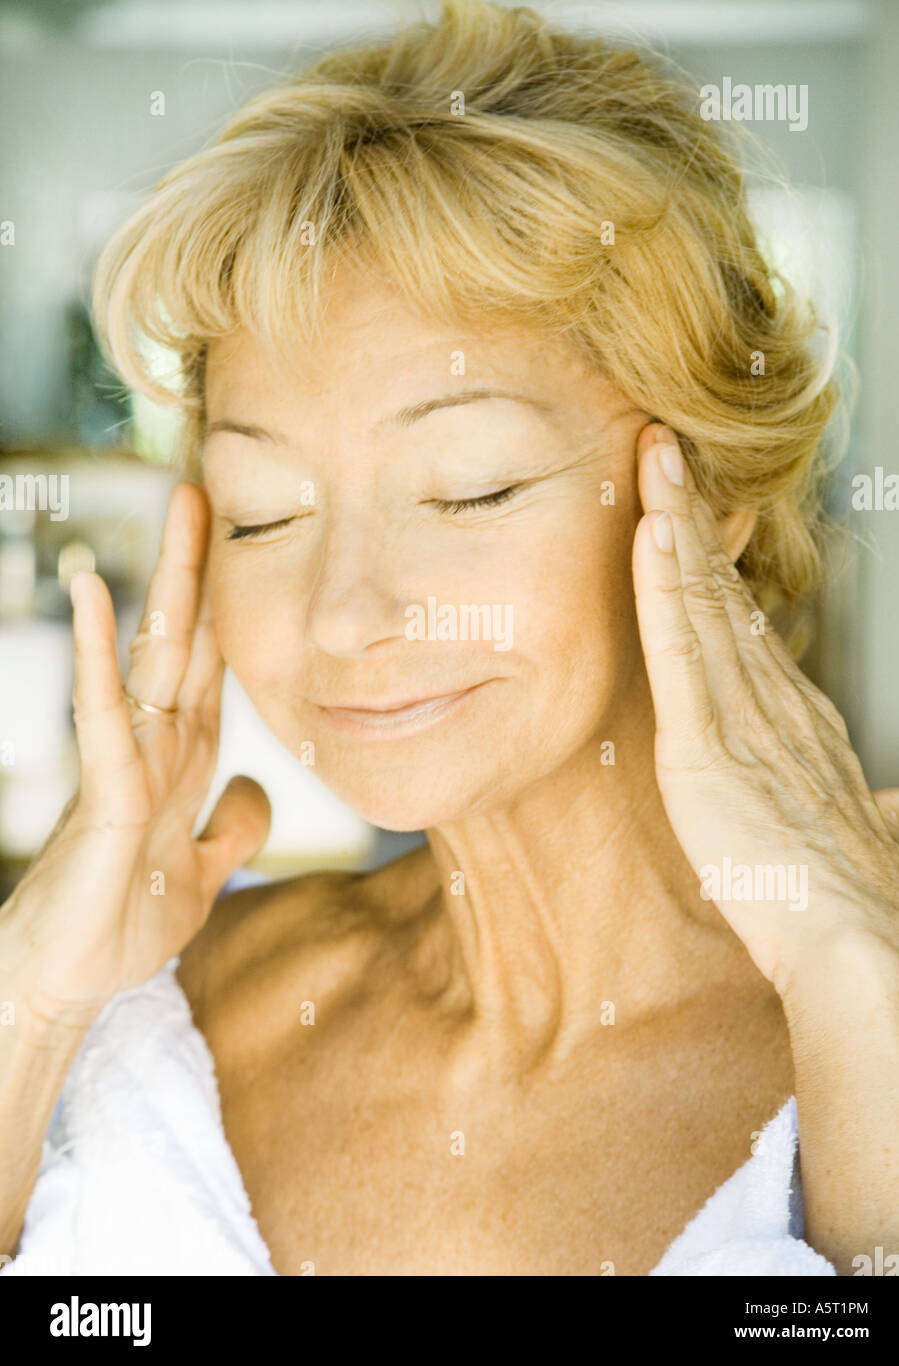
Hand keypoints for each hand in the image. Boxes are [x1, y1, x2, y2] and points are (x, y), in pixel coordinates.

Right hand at [0, 483, 270, 1025]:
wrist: (67, 983)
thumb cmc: (121, 924)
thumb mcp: (202, 873)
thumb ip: (233, 829)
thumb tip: (260, 792)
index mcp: (184, 759)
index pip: (216, 666)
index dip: (237, 607)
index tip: (258, 545)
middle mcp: (156, 744)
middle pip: (189, 639)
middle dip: (206, 566)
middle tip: (216, 486)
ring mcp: (127, 759)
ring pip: (153, 653)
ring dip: (170, 580)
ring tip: (178, 506)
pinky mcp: (104, 790)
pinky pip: (102, 710)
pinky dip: (99, 652)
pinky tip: (95, 594)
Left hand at [631, 423, 898, 996]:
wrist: (859, 946)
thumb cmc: (850, 904)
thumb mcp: (856, 841)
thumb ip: (872, 812)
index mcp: (795, 721)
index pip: (743, 623)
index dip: (714, 562)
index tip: (688, 511)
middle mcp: (773, 701)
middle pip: (722, 591)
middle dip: (691, 515)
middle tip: (662, 446)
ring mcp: (743, 716)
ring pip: (702, 601)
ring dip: (675, 524)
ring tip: (653, 459)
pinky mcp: (710, 745)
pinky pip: (681, 650)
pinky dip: (665, 589)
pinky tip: (654, 535)